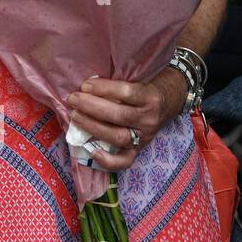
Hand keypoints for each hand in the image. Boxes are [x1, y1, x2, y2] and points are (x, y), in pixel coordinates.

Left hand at [67, 69, 185, 171]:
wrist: (167, 103)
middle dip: (92, 107)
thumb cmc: (144, 89)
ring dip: (93, 126)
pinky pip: (125, 160)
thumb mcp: (137, 81)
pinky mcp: (139, 150)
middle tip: (74, 99)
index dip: (103, 89)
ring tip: (75, 116)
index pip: (126, 92)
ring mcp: (144, 137)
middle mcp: (149, 119)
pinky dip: (107, 160)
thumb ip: (116, 84)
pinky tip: (91, 150)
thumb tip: (85, 86)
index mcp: (149, 98)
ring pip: (118, 136)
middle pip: (119, 115)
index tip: (84, 85)